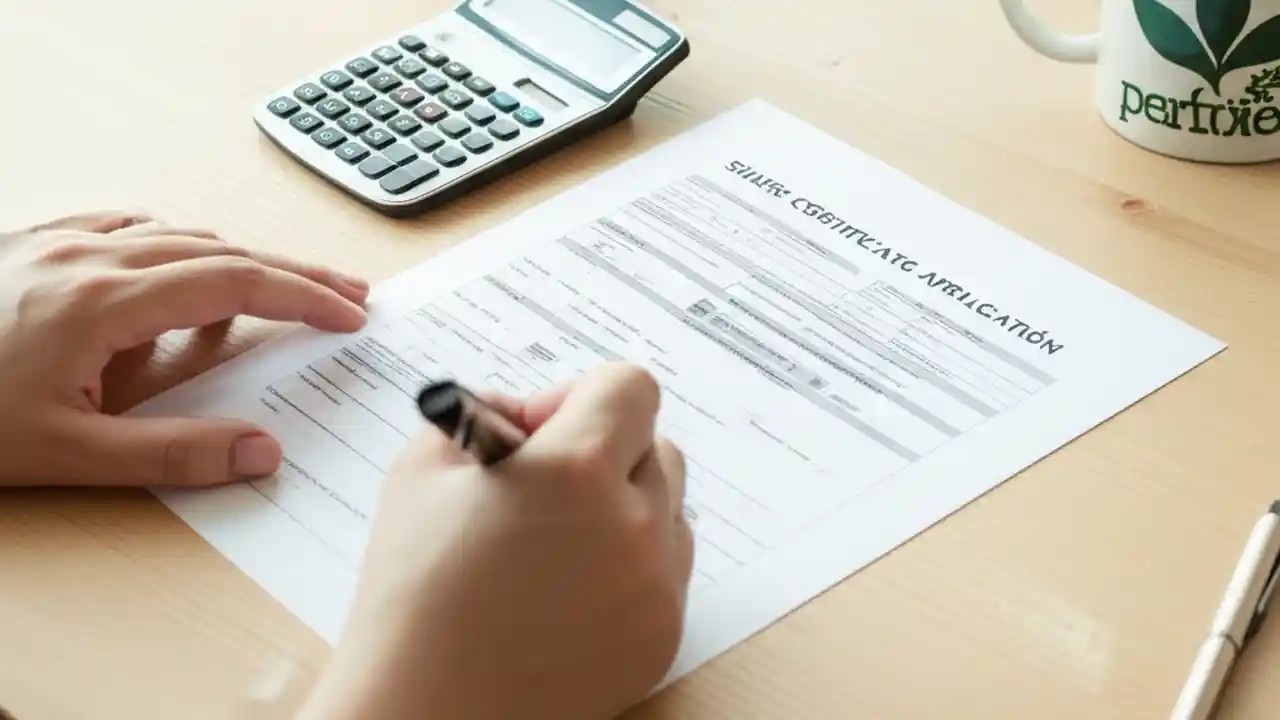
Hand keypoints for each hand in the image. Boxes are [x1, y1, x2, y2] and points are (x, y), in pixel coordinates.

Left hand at [0, 211, 368, 486]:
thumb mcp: (67, 457)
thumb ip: (173, 455)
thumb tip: (264, 453)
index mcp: (103, 302)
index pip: (235, 281)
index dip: (303, 295)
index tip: (350, 312)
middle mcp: (88, 256)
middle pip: (220, 249)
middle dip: (292, 273)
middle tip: (347, 295)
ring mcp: (58, 242)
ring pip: (178, 234)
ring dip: (238, 260)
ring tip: (276, 295)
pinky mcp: (34, 244)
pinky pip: (126, 225)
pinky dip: (174, 245)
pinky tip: (180, 263)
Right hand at [301, 364, 693, 719]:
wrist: (426, 712)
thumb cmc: (411, 595)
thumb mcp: (422, 470)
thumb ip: (483, 412)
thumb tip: (526, 412)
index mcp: (576, 470)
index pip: (630, 387)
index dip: (581, 396)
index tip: (538, 431)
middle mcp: (634, 524)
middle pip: (656, 446)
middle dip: (603, 451)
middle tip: (542, 488)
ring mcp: (656, 587)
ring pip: (669, 510)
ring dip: (624, 507)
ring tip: (556, 543)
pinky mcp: (663, 637)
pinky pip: (666, 572)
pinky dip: (628, 566)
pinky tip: (568, 590)